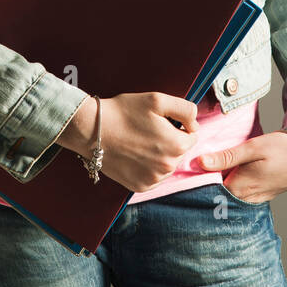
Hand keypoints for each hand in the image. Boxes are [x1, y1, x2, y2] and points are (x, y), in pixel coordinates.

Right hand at [57, 91, 199, 192]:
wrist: (92, 130)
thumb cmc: (123, 112)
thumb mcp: (157, 100)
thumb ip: (185, 109)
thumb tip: (194, 125)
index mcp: (177, 145)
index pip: (191, 136)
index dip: (177, 126)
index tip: (159, 121)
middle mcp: (168, 167)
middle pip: (178, 152)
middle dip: (168, 141)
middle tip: (146, 130)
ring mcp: (153, 179)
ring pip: (166, 165)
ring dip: (158, 155)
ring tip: (138, 142)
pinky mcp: (140, 187)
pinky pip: (153, 176)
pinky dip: (147, 167)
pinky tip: (133, 155)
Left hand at [197, 132, 286, 202]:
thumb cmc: (282, 151)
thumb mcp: (253, 148)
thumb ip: (226, 157)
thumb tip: (200, 162)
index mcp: (238, 187)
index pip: (207, 188)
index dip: (196, 177)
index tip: (187, 165)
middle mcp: (243, 198)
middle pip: (214, 193)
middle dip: (204, 181)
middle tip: (194, 165)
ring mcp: (251, 200)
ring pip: (225, 194)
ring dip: (216, 183)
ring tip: (209, 167)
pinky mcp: (257, 196)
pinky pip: (236, 194)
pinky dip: (228, 185)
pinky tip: (226, 173)